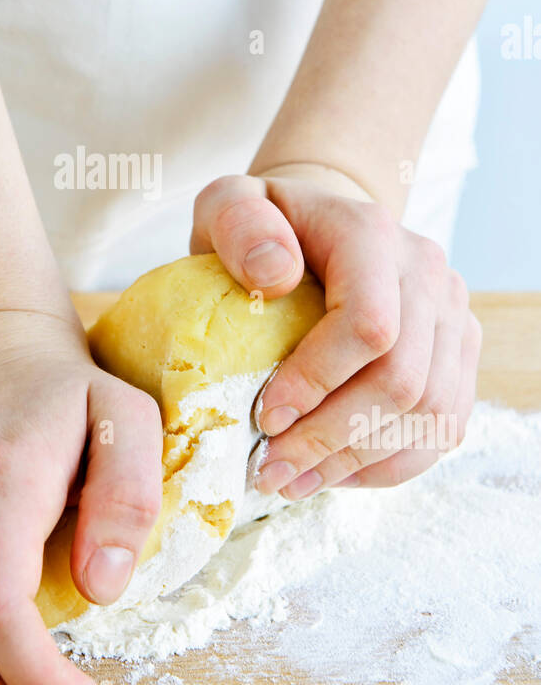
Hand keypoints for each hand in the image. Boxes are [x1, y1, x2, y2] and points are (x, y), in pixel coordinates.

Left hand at [190, 167, 480, 494]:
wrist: (315, 227)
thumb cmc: (263, 227)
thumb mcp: (227, 204)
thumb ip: (237, 224)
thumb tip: (275, 276)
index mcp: (373, 235)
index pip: (370, 324)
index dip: (319, 381)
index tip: (264, 417)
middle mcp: (428, 273)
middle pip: (404, 380)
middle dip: (332, 437)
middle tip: (269, 469)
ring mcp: (452, 316)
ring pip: (429, 414)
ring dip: (356, 460)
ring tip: (291, 481)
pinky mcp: (457, 357)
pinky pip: (440, 429)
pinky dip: (385, 464)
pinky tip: (331, 474)